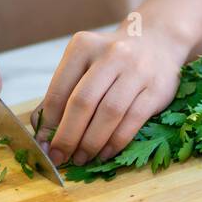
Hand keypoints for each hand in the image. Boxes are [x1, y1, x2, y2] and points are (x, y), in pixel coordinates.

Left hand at [33, 26, 189, 165]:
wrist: (158, 42)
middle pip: (83, 102)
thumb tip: (44, 133)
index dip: (49, 121)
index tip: (43, 144)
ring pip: (109, 113)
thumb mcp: (85, 64)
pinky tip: (105, 153)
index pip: (60, 89)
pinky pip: (133, 120)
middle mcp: (111, 54)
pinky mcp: (156, 89)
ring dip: (92, 142)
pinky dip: (116, 142)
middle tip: (59, 157)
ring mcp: (136, 70)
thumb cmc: (112, 61)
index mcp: (84, 46)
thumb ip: (64, 92)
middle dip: (68, 136)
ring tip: (82, 158)